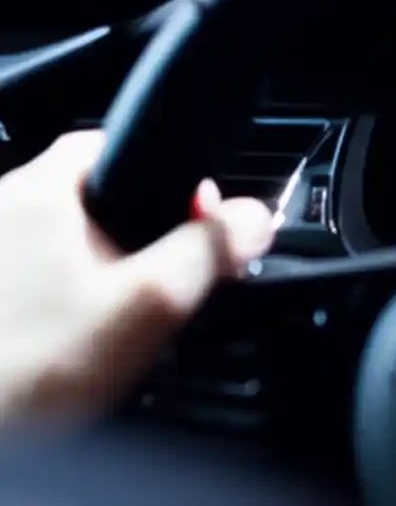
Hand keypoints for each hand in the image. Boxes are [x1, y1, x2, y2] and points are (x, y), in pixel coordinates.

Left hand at [0, 131, 272, 429]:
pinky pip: (39, 278)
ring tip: (119, 318)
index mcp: (38, 191)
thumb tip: (255, 218)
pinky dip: (65, 297)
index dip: (169, 174)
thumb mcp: (150, 305)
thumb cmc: (33, 369)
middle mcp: (1, 210)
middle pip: (94, 196)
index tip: (196, 216)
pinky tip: (77, 338)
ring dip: (100, 268)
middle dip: (138, 232)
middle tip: (161, 282)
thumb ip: (210, 250)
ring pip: (66, 242)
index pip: (115, 142)